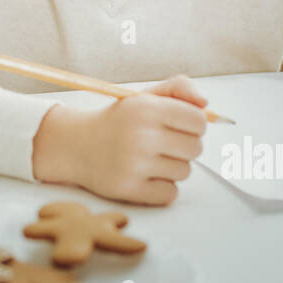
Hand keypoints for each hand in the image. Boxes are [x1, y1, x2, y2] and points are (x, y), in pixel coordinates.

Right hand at [32, 76, 208, 205]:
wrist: (76, 145)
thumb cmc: (119, 121)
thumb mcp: (144, 97)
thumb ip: (178, 88)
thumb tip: (206, 104)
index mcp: (147, 108)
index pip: (199, 121)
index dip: (194, 124)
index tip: (179, 126)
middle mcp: (141, 135)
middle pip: (196, 148)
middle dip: (185, 146)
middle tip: (164, 143)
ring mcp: (135, 165)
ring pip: (184, 172)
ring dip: (172, 167)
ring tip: (151, 159)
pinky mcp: (130, 189)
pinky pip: (171, 193)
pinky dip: (163, 188)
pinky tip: (146, 176)